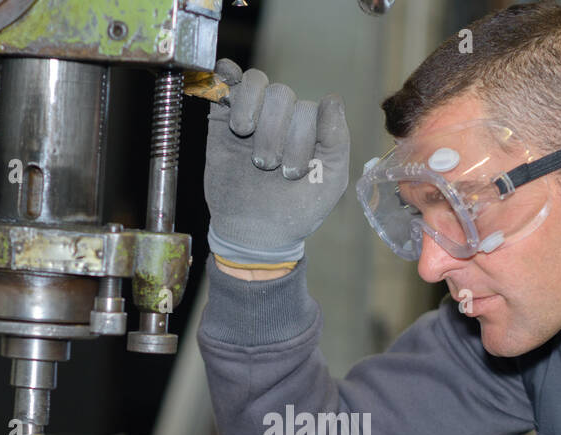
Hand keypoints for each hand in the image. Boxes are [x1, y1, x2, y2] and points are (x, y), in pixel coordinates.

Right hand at [204, 59, 349, 264]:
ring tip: (244, 135)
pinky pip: (227, 81)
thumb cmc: (296, 211)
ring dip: (251, 111)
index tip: (292, 174)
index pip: (308, 110)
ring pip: (255, 84)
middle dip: (274, 133)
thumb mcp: (329, 182)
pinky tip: (225, 89)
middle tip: (267, 167)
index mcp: (312, 128)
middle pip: (281, 95)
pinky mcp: (223, 117)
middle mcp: (284, 116)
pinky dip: (226, 75)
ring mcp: (254, 114)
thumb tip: (331, 99)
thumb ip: (337, 141)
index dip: (299, 139)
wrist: (253, 233)